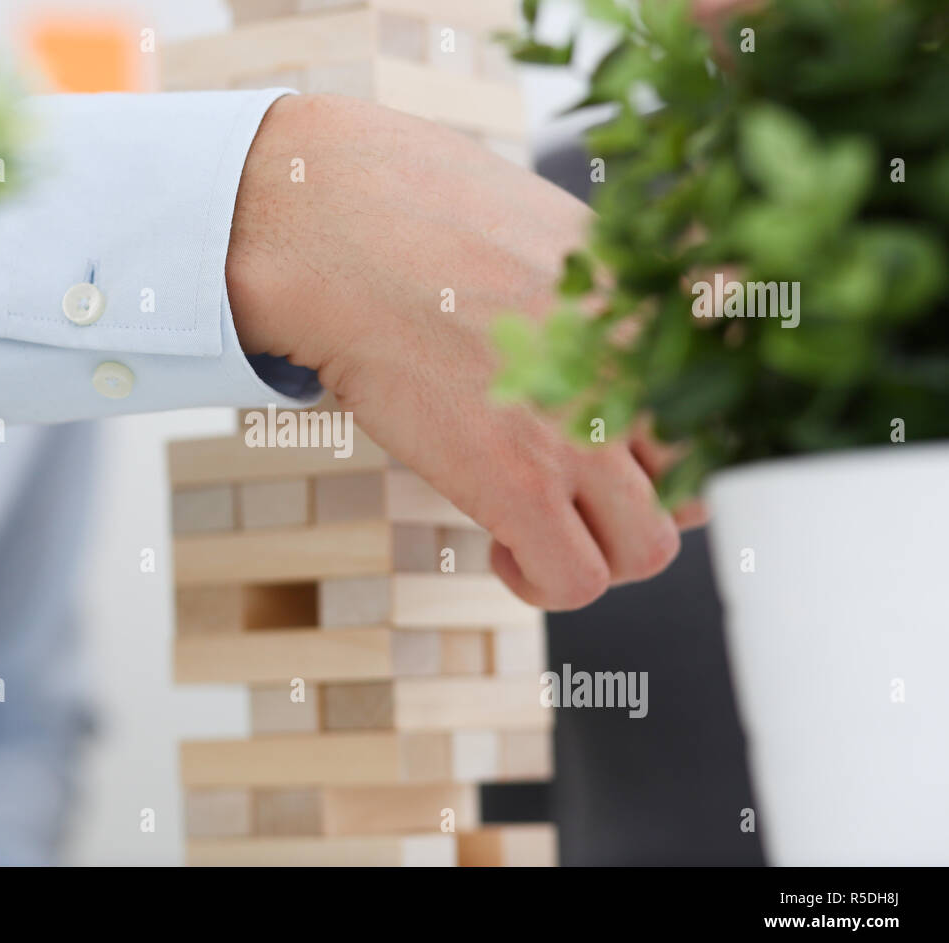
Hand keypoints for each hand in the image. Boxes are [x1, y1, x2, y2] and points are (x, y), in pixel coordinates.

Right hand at [227, 94, 701, 609]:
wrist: (348, 237)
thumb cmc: (435, 222)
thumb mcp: (571, 233)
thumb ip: (639, 284)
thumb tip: (686, 304)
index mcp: (657, 317)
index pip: (732, 420)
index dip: (678, 452)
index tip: (630, 457)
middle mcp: (638, 381)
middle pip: (696, 494)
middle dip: (641, 507)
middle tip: (581, 495)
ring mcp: (584, 436)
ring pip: (647, 552)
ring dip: (597, 552)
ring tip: (542, 525)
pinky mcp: (519, 484)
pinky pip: (575, 581)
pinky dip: (540, 580)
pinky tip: (500, 543)